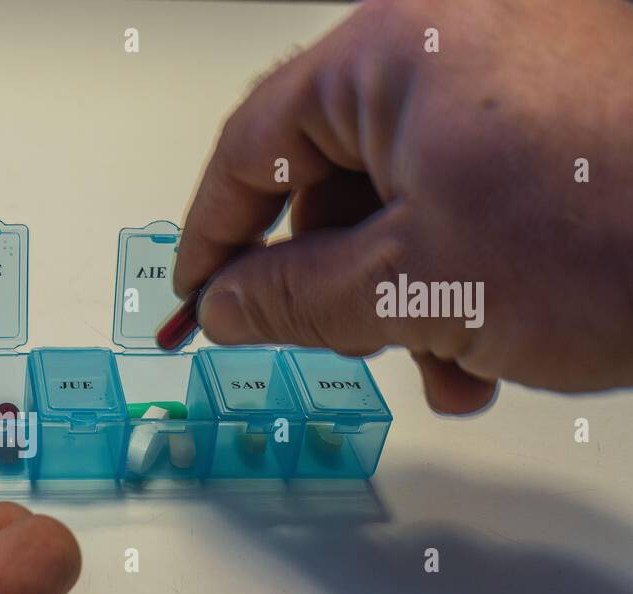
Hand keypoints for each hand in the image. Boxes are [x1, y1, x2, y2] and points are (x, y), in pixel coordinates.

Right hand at [175, 0, 632, 412]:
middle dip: (335, 286)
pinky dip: (466, 268)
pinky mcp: (568, 108)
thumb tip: (225, 306)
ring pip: (407, 196)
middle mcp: (455, 38)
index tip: (193, 299)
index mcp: (395, 48)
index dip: (210, 235)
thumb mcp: (412, 285)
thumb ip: (291, 299)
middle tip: (335, 348)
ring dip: (406, 297)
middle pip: (334, 176)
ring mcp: (520, 68)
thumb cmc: (618, 227)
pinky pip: (474, 187)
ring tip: (447, 363)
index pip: (251, 145)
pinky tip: (495, 337)